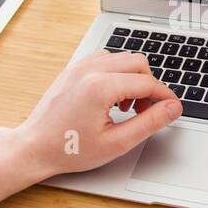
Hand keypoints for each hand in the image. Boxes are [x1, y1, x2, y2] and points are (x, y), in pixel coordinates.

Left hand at [15, 49, 181, 177]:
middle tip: (146, 111)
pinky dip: (117, 73)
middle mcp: (90, 70)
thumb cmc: (69, 149)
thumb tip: (172, 108)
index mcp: (100, 87)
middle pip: (138, 62)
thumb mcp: (117, 142)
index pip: (148, 83)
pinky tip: (112, 97)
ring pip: (123, 58)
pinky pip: (105, 59)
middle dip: (150, 85)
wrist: (34, 147)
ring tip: (127, 107)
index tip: (172, 109)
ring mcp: (80, 67)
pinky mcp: (74, 69)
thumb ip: (149, 122)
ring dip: (133, 78)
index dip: (165, 97)